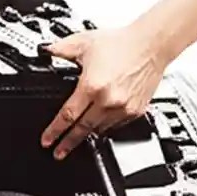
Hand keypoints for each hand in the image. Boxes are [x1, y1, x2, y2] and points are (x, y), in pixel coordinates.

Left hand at [39, 24, 169, 159]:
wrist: (151, 45)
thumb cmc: (122, 42)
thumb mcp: (84, 41)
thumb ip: (60, 49)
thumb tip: (44, 52)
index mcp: (92, 85)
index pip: (67, 115)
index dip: (54, 131)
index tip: (47, 141)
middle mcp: (108, 100)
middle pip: (82, 129)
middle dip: (68, 143)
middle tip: (59, 153)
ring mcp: (123, 108)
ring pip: (100, 128)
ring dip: (88, 132)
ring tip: (79, 134)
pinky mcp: (136, 111)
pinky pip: (117, 125)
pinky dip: (106, 125)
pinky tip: (100, 121)